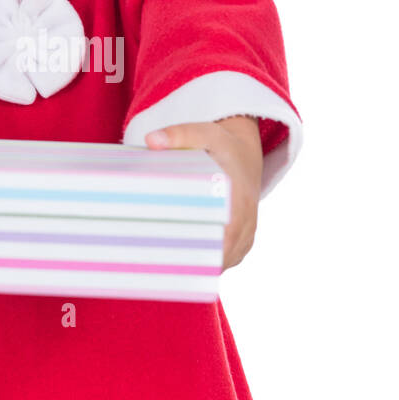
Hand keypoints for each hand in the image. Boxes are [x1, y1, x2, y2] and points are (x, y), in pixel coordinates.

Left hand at [145, 116, 262, 270]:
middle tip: (152, 263)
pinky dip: (201, 265)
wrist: (245, 156)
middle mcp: (246, 224)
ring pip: (218, 263)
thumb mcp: (205, 132)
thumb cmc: (222, 145)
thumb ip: (179, 134)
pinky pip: (221, 262)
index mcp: (239, 200)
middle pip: (215, 256)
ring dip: (194, 266)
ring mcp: (245, 238)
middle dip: (187, 262)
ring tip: (158, 267)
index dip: (194, 250)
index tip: (166, 254)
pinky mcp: (240, 246)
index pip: (219, 236)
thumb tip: (151, 141)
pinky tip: (175, 265)